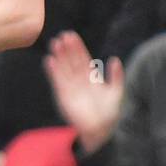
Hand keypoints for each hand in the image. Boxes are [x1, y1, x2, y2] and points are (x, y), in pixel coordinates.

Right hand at [42, 32, 122, 152]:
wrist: (100, 130)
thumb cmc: (109, 114)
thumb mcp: (116, 92)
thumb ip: (115, 76)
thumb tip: (114, 59)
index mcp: (91, 78)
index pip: (83, 59)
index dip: (77, 48)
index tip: (71, 36)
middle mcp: (79, 81)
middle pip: (72, 61)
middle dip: (67, 49)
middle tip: (63, 36)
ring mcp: (70, 87)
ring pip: (63, 68)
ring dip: (59, 56)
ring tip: (55, 43)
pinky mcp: (63, 95)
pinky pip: (57, 80)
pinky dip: (53, 71)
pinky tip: (50, 60)